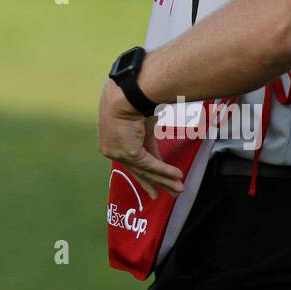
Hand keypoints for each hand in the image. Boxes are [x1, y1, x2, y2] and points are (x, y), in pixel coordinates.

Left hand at [97, 80, 184, 199]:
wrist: (127, 93)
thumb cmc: (133, 102)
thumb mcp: (143, 128)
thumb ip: (149, 145)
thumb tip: (159, 159)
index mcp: (112, 141)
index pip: (129, 161)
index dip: (142, 175)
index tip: (152, 187)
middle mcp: (111, 149)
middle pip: (136, 170)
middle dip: (151, 183)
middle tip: (160, 196)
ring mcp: (118, 152)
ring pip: (145, 170)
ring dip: (165, 180)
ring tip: (179, 189)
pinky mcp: (129, 153)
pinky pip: (151, 165)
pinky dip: (165, 171)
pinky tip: (177, 176)